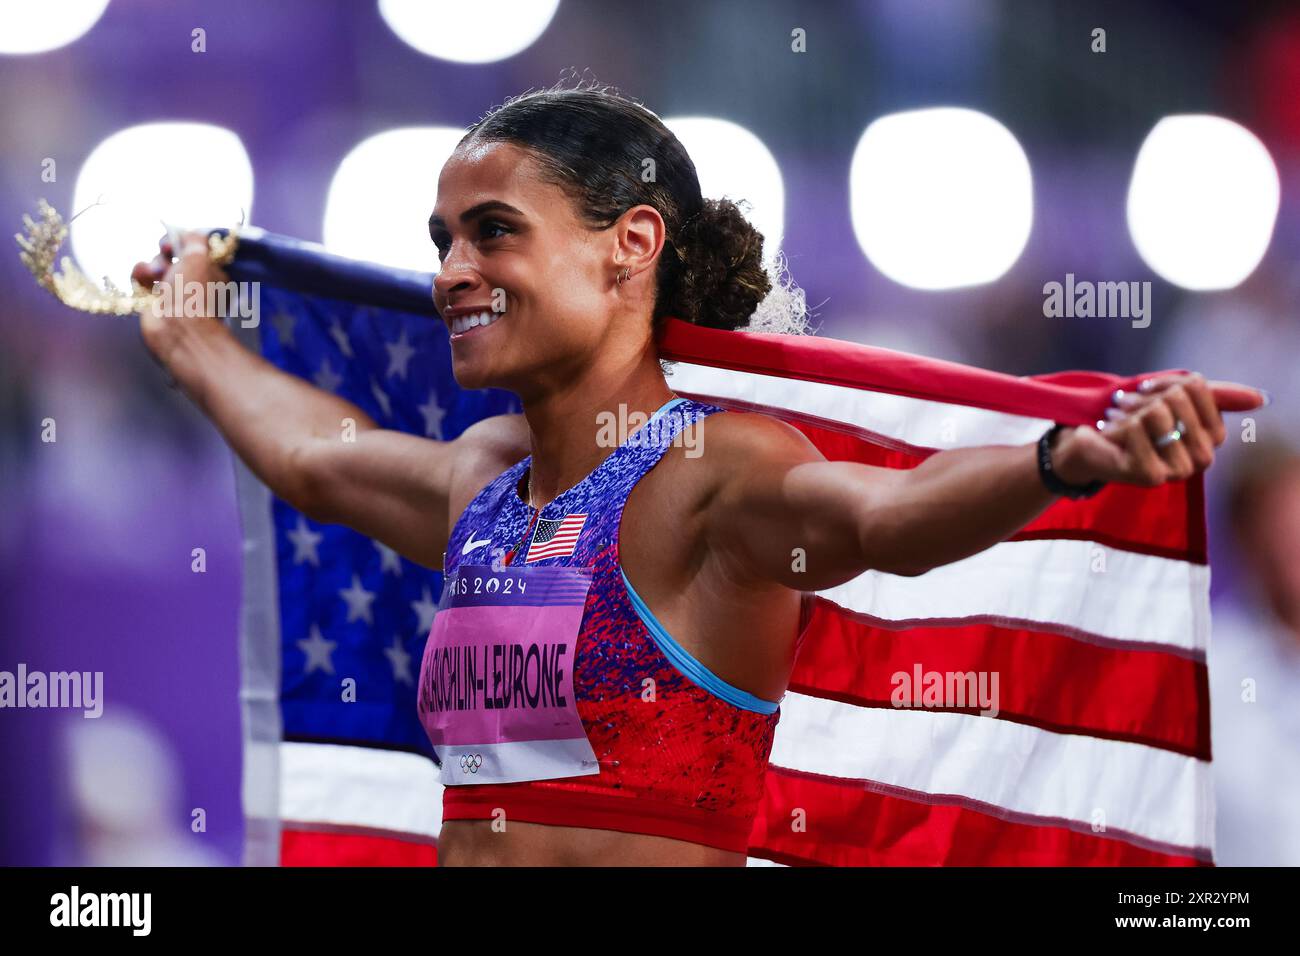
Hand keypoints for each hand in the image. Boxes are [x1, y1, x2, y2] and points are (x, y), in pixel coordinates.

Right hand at [132, 230, 230, 365]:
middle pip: (172, 257)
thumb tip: (192, 233)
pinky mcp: (152, 301)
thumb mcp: (199, 258)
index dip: (183, 243)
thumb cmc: (194, 292)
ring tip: (155, 274)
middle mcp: (192, 283)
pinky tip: (143, 280)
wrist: (177, 329)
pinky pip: (142, 279)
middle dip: (165, 253)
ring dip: (151, 264)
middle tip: (166, 254)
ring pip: (155, 266)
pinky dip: (141, 275)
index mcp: (211, 274)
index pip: (194, 251)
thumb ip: (195, 241)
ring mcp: (172, 293)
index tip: (176, 243)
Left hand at [1051, 373, 1266, 487]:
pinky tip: (1109, 434)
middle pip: (1177, 397)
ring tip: (1116, 419)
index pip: (1195, 386)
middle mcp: (1203, 459)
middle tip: (1125, 406)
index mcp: (1212, 437)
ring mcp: (1178, 471)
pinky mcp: (1151, 477)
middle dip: (1145, 396)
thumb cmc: (1130, 421)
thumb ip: (1212, 396)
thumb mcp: (1170, 400)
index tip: (1146, 392)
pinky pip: (1138, 429)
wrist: (1086, 445)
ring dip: (1128, 410)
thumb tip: (1261, 398)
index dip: (1164, 382)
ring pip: (1157, 412)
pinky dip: (1117, 425)